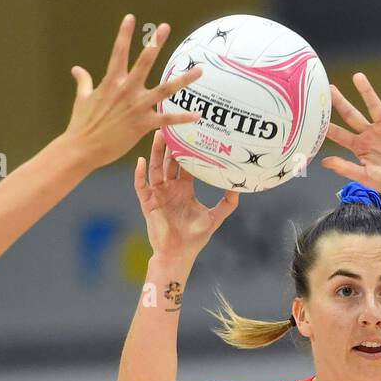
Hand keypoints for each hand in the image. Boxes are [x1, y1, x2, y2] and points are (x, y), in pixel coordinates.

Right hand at [63, 15, 202, 169]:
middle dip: (155, 44)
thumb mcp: (81, 99)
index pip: (118, 52)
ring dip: (184, 80)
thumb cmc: (81, 124)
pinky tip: (197, 115)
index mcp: (111, 82)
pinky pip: (167, 120)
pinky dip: (183, 118)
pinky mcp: (142, 124)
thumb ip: (83, 81)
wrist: (82, 148)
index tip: (131, 18)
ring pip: (165, 90)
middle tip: (165, 27)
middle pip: (144, 62)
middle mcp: (126, 90)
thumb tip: (76, 69)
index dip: (124, 34)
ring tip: (199, 70)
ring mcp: (136, 107)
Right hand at [134, 130, 238, 259]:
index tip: (192, 133)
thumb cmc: (195, 238)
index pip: (185, 164)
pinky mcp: (148, 203)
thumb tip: (241, 187)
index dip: (187, 150)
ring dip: (156, 152)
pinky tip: (141, 161)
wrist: (178, 254)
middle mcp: (170, 189)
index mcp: (184, 189)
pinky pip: (141, 185)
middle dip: (171, 145)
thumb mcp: (215, 217)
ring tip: (158, 135)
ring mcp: (158, 195)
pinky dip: (140, 174)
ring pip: (155, 168)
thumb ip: (228, 202)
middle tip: (173, 125)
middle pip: (169, 161)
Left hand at [320, 74, 380, 204]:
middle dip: (341, 102)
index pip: (339, 134)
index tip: (314, 116)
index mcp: (359, 147)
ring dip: (367, 92)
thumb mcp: (364, 176)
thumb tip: (324, 161)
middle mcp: (370, 135)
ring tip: (358, 77)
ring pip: (374, 107)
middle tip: (329, 88)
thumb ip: (345, 168)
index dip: (327, 127)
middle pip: (352, 115)